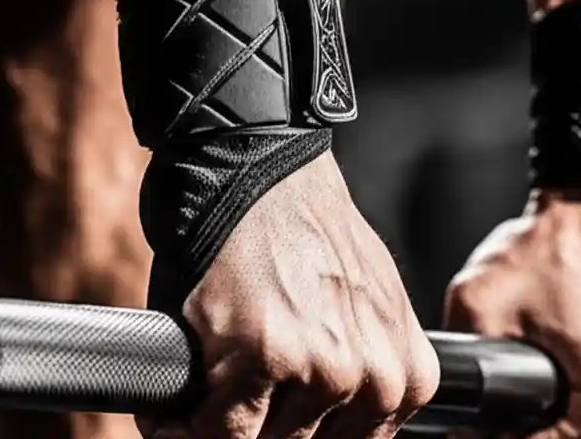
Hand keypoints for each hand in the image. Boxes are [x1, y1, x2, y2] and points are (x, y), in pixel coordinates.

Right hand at [138, 152, 438, 438]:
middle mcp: (376, 380)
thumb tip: (321, 428)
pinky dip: (179, 425)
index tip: (264, 412)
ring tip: (200, 386)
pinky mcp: (266, 357)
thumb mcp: (365, 310)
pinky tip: (172, 406)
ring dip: (217, 424)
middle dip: (258, 425)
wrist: (258, 168)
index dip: (295, 432)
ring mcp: (324, 370)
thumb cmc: (301, 237)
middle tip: (228, 391)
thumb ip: (360, 373)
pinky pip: (214, 431)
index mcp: (408, 377)